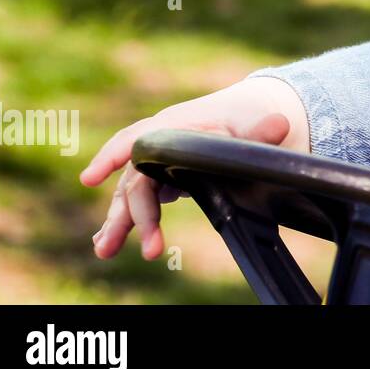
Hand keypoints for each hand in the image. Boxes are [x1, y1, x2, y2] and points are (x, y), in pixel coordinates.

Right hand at [79, 79, 302, 260]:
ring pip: (130, 195)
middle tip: (152, 248)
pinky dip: (123, 222)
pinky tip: (108, 244)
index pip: (137, 140)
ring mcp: (154, 165)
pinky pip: (136, 202)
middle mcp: (155, 146)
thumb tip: (279, 126)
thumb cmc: (240, 118)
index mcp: (173, 125)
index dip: (113, 157)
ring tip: (106, 251)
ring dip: (118, 223)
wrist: (241, 117)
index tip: (90, 178)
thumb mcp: (252, 123)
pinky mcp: (157, 181)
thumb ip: (261, 130)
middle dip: (137, 215)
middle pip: (137, 180)